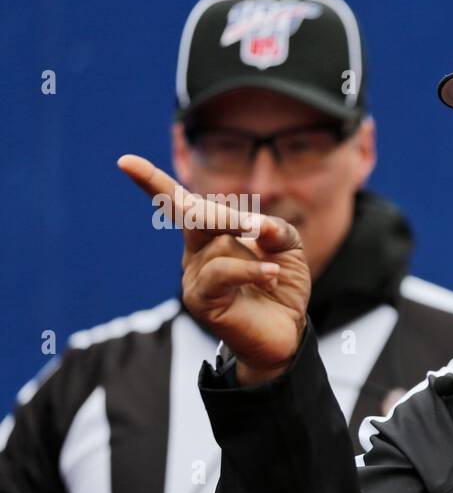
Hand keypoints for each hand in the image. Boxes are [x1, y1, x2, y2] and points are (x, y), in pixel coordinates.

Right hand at [117, 154, 309, 383]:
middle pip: (195, 215)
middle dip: (224, 215)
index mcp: (210, 234)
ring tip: (273, 274)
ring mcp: (194, 276)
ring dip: (253, 256)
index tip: (124, 161)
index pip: (179, 204)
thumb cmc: (280, 284)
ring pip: (217, 245)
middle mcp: (195, 252)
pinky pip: (221, 272)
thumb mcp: (287, 247)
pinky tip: (271, 276)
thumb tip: (258, 224)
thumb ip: (276, 228)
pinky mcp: (200, 300)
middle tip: (252, 225)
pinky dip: (250, 270)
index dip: (153, 182)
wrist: (286, 331)